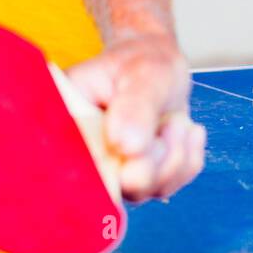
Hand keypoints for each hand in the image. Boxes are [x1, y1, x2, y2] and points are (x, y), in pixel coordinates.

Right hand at [66, 35, 204, 203]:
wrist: (158, 66)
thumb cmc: (143, 62)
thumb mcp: (143, 72)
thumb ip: (135, 105)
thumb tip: (125, 145)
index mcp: (65, 120)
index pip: (69, 164)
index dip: (104, 167)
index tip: (134, 146)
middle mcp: (82, 152)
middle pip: (109, 188)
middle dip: (150, 162)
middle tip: (172, 124)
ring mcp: (109, 170)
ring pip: (142, 190)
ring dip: (173, 156)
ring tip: (177, 121)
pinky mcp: (135, 179)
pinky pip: (167, 187)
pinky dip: (186, 160)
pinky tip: (187, 132)